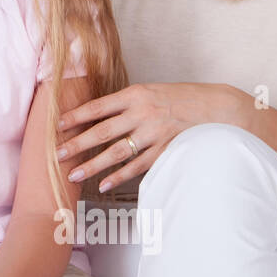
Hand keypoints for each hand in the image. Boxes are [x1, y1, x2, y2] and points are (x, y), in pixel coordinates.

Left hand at [56, 82, 240, 192]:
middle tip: (56, 155)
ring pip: (117, 153)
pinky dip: (120, 177)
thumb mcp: (152, 91)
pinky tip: (104, 185)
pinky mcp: (167, 150)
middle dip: (76, 144)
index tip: (56, 125)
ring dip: (92, 166)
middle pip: (102, 132)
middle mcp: (143, 113)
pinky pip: (138, 167)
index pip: (98, 106)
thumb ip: (127, 103)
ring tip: (73, 176)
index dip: (76, 116)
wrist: (220, 108)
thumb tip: (97, 115)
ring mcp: (155, 133)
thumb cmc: (182, 98)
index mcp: (136, 93)